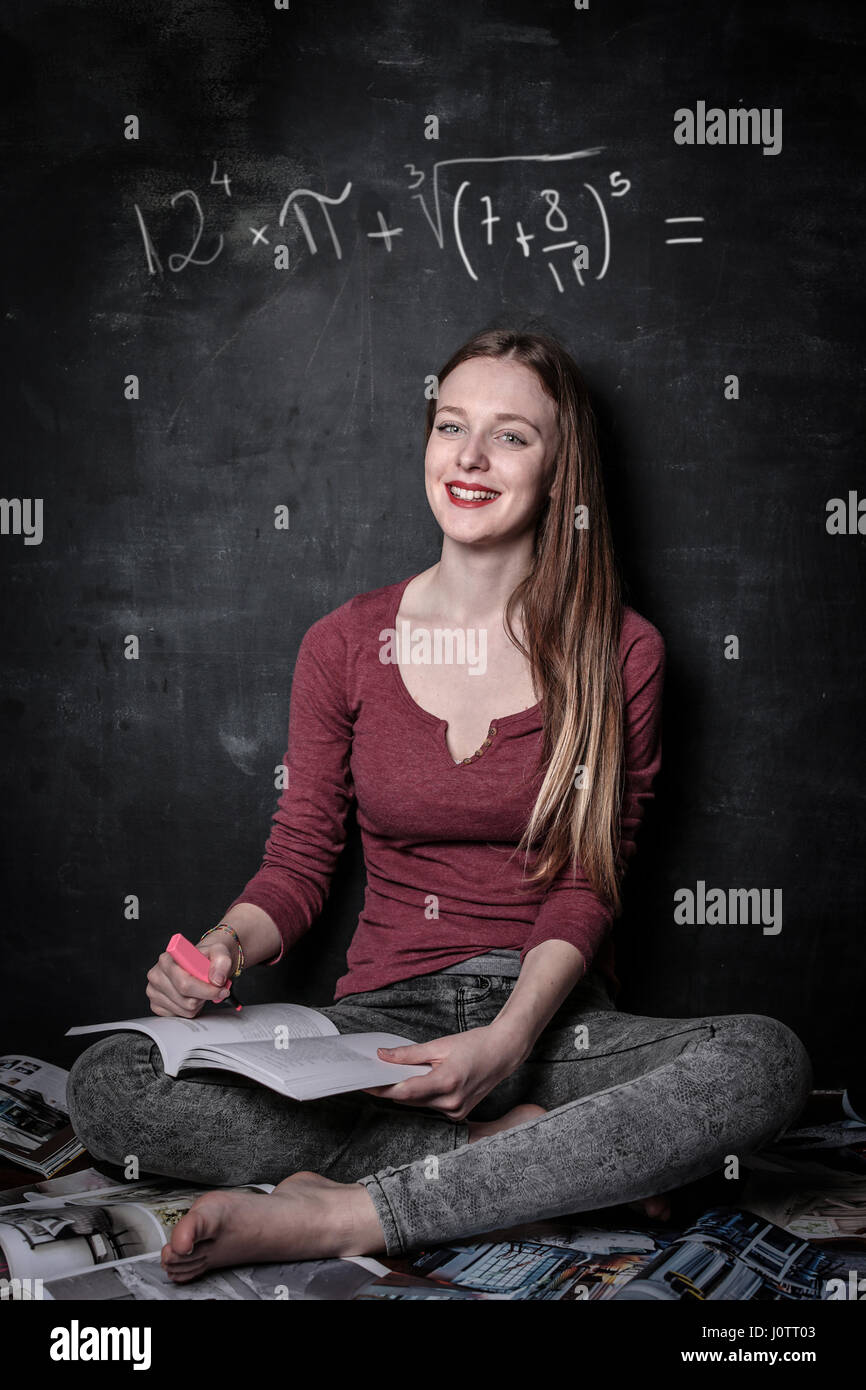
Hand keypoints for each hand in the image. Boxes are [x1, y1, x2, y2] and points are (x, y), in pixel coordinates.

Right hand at [145, 938, 235, 1017]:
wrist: (200, 962)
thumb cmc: (205, 957)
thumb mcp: (219, 951)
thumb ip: (221, 962)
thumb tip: (216, 980)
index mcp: (167, 959)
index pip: (185, 983)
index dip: (205, 990)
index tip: (220, 989)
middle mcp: (157, 975)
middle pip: (185, 1000)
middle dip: (204, 997)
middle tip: (212, 988)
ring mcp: (154, 991)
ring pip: (184, 1010)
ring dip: (198, 1003)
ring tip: (200, 990)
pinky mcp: (156, 1005)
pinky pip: (179, 1016)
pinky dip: (190, 1010)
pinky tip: (191, 996)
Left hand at [362, 1025, 524, 1121]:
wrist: (503, 1053)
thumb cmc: (475, 1045)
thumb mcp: (439, 1045)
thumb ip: (409, 1054)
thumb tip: (383, 1056)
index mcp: (447, 1082)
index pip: (405, 1091)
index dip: (382, 1088)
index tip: (365, 1083)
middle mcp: (451, 1102)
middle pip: (409, 1099)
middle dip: (392, 1087)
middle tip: (376, 1074)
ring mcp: (456, 1111)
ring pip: (418, 1104)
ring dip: (407, 1092)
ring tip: (400, 1074)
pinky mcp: (458, 1114)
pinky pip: (431, 1106)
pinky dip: (422, 1095)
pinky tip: (421, 1081)